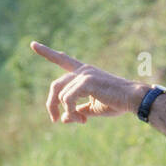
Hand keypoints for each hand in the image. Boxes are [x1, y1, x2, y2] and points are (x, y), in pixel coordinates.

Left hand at [30, 41, 145, 123]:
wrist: (133, 99)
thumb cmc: (117, 103)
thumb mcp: (93, 109)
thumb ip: (77, 111)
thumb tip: (62, 119)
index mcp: (84, 73)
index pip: (62, 60)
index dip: (47, 53)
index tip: (33, 44)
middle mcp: (82, 70)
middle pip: (55, 86)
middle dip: (51, 104)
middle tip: (55, 120)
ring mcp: (84, 74)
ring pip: (61, 96)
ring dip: (69, 113)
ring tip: (82, 121)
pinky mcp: (86, 81)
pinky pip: (68, 99)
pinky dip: (71, 112)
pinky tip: (83, 119)